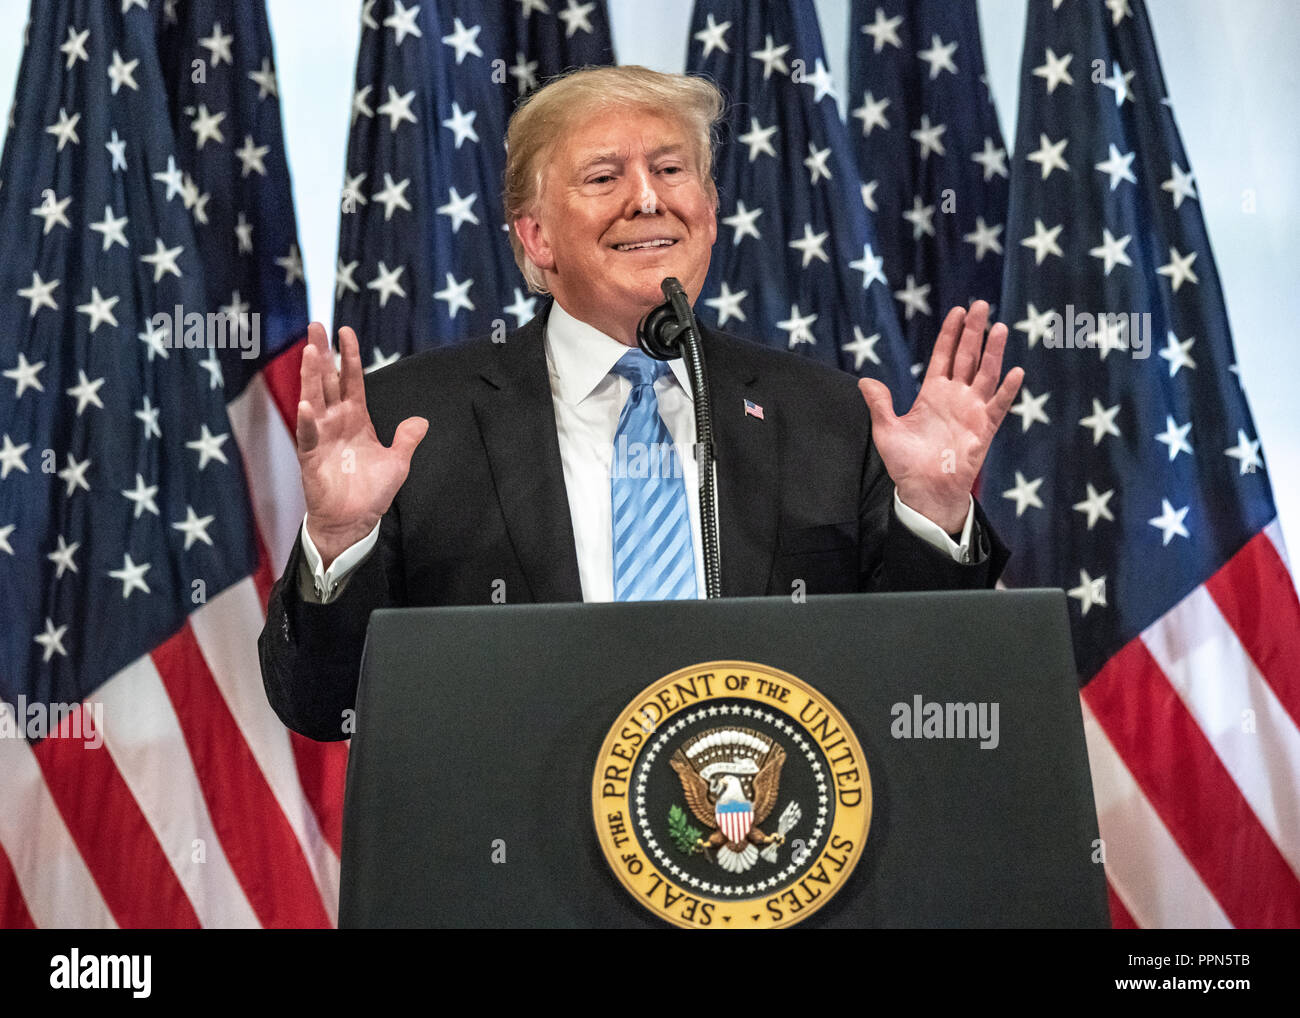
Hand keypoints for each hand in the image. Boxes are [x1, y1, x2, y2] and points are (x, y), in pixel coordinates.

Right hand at [296, 323, 427, 567]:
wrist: (354, 522)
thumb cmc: (370, 493)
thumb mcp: (397, 463)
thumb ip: (407, 440)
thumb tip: (421, 421)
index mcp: (356, 419)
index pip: (352, 381)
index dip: (349, 357)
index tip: (346, 332)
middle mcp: (336, 422)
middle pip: (328, 381)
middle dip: (322, 354)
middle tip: (316, 325)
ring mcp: (322, 437)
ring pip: (314, 400)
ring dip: (311, 376)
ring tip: (311, 351)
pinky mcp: (311, 457)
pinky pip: (309, 436)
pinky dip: (307, 421)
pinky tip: (307, 405)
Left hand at [858, 301, 1023, 533]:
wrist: (923, 491)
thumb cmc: (906, 464)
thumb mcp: (886, 430)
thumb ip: (880, 404)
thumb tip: (865, 381)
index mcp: (932, 394)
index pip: (944, 357)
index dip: (950, 334)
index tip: (958, 311)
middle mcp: (955, 398)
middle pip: (967, 357)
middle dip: (974, 332)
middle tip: (981, 305)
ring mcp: (972, 411)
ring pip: (985, 375)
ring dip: (992, 352)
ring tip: (998, 328)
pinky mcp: (984, 429)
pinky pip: (998, 406)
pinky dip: (1006, 390)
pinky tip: (1014, 372)